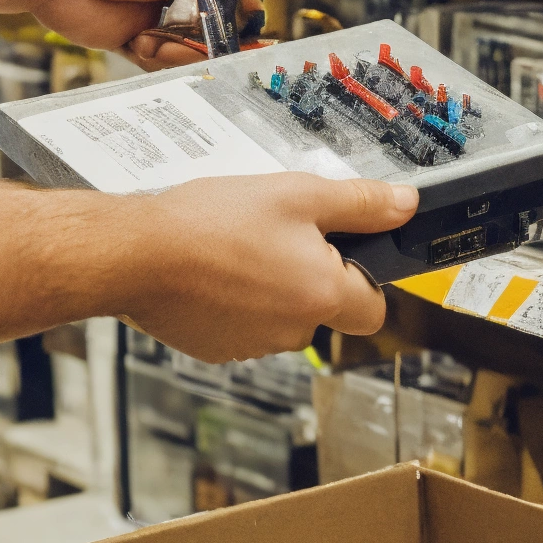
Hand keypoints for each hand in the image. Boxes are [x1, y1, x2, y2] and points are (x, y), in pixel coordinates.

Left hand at [23, 0, 246, 68]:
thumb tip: (255, 9)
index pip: (236, 5)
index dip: (239, 24)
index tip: (238, 38)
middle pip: (215, 36)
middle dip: (207, 43)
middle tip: (191, 37)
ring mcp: (158, 22)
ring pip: (189, 55)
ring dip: (177, 52)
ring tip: (153, 36)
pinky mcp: (133, 44)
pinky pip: (158, 67)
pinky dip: (155, 62)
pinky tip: (138, 43)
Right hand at [117, 174, 418, 359]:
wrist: (136, 255)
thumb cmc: (211, 223)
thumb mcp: (297, 194)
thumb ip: (359, 203)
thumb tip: (406, 206)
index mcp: (321, 294)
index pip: (373, 308)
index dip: (365, 275)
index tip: (345, 248)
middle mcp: (293, 331)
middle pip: (323, 308)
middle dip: (309, 273)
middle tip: (278, 231)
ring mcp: (252, 345)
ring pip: (280, 315)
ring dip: (269, 284)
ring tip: (235, 243)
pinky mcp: (215, 349)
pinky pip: (241, 324)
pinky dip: (233, 299)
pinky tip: (211, 267)